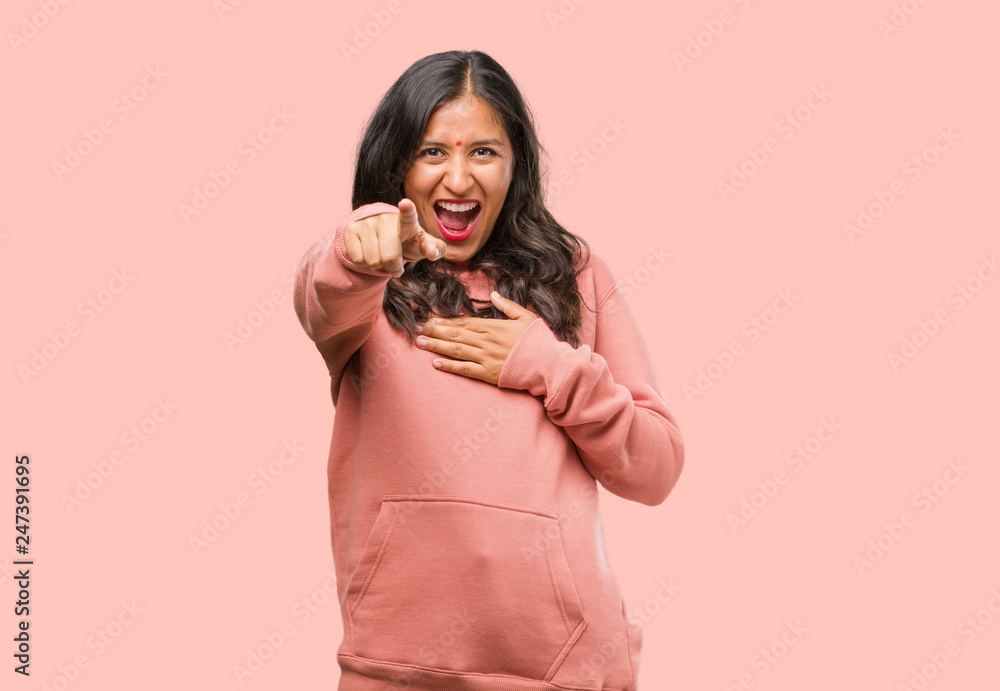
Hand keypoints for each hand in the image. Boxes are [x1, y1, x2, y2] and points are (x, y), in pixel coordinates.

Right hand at [343, 198, 447, 276]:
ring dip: (379, 265)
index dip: (407, 210)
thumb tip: (432, 253)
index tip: (406, 204)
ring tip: (382, 254)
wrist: (382, 235)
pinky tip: (369, 252)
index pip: (408, 215)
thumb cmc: (408, 241)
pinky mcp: (351, 229)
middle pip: (390, 257)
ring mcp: (367, 223)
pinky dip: (365, 263)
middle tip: (396, 261)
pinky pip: (357, 259)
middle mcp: (385, 218)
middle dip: (394, 266)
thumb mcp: (423, 245)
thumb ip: (435, 249)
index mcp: (407, 221)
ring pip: (372, 260)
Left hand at [414, 292, 538, 385]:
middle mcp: (486, 340)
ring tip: (420, 342)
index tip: (431, 319)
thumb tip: (492, 294)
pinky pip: (465, 369)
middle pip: (455, 334)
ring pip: (455, 350)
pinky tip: (435, 363)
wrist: (548, 364)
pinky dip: (449, 366)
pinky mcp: (488, 373)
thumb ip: (507, 305)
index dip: (446, 320)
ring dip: (436, 345)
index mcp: (494, 326)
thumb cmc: (538, 340)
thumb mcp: (526, 316)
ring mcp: (486, 357)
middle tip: (417, 328)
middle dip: (435, 330)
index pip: (465, 322)